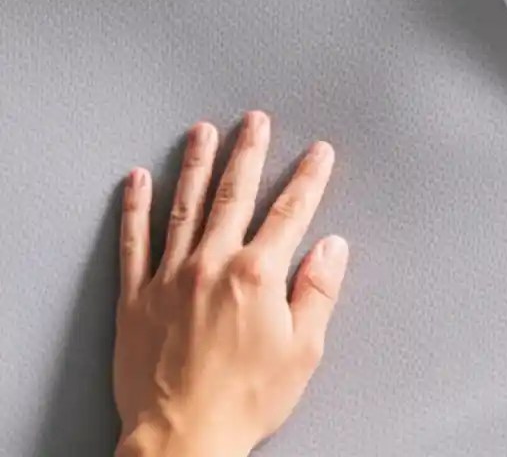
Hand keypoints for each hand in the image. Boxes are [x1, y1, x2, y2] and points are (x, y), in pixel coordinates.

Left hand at [114, 112, 348, 456]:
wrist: (183, 437)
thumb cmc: (245, 399)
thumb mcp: (302, 350)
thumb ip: (317, 292)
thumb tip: (332, 249)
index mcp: (257, 276)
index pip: (290, 213)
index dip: (308, 179)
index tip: (318, 154)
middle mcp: (211, 266)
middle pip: (233, 196)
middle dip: (247, 154)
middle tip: (254, 122)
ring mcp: (170, 277)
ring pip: (183, 207)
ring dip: (195, 165)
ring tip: (202, 134)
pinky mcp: (137, 298)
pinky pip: (134, 242)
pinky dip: (135, 208)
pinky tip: (136, 181)